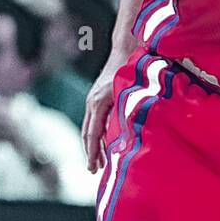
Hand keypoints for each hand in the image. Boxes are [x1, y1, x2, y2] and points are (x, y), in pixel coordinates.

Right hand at [82, 54, 122, 171]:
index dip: (93, 153)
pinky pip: (94, 122)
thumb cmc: (132, 71)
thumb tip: (128, 134)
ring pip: (89, 129)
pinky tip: (103, 145)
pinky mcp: (97, 100)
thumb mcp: (130, 93)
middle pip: (87, 134)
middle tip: (93, 171)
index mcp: (99, 103)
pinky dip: (97, 136)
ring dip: (94, 146)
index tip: (93, 168)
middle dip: (91, 153)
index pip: (93, 134)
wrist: (125, 50)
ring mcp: (93, 101)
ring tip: (98, 163)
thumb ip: (127, 112)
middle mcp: (92, 102)